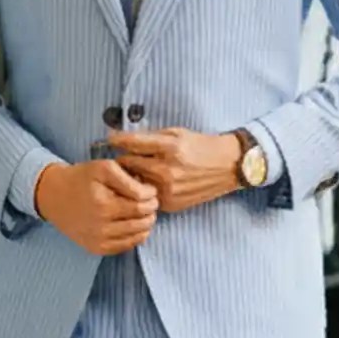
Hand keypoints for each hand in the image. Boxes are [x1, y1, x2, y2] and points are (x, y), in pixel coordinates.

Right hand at [35, 161, 158, 255]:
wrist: (54, 196)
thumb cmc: (81, 178)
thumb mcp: (103, 168)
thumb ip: (128, 179)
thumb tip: (149, 194)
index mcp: (103, 203)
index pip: (141, 203)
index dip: (151, 195)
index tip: (149, 190)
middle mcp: (100, 225)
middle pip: (142, 220)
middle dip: (151, 210)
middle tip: (149, 202)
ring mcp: (98, 239)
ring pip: (138, 235)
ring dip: (146, 223)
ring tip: (142, 212)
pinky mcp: (96, 248)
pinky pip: (127, 246)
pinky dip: (136, 236)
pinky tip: (132, 224)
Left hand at [108, 128, 242, 212]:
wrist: (228, 166)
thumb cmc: (201, 146)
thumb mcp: (177, 133)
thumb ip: (150, 137)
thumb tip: (123, 139)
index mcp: (169, 148)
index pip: (132, 143)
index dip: (117, 140)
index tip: (110, 139)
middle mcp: (167, 170)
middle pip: (128, 165)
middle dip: (123, 160)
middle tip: (121, 157)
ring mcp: (169, 190)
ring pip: (134, 184)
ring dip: (131, 177)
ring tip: (132, 172)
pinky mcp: (171, 204)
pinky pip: (147, 197)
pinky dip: (144, 190)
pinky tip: (149, 184)